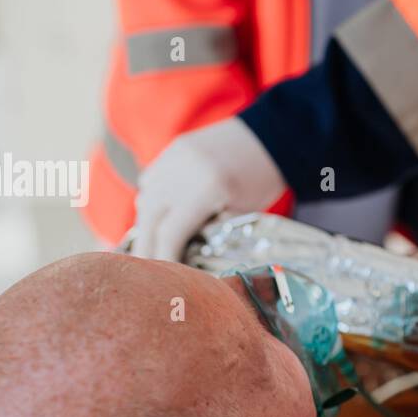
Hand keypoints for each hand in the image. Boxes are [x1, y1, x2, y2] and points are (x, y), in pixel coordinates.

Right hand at [131, 117, 284, 260]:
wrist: (272, 135)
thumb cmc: (264, 180)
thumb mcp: (243, 213)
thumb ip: (210, 233)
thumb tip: (183, 257)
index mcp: (206, 188)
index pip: (170, 233)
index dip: (161, 259)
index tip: (161, 280)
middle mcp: (182, 169)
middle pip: (148, 218)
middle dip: (144, 247)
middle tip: (145, 271)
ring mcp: (175, 156)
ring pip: (145, 198)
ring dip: (146, 224)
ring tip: (151, 247)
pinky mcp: (174, 149)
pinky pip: (151, 181)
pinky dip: (152, 201)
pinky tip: (159, 216)